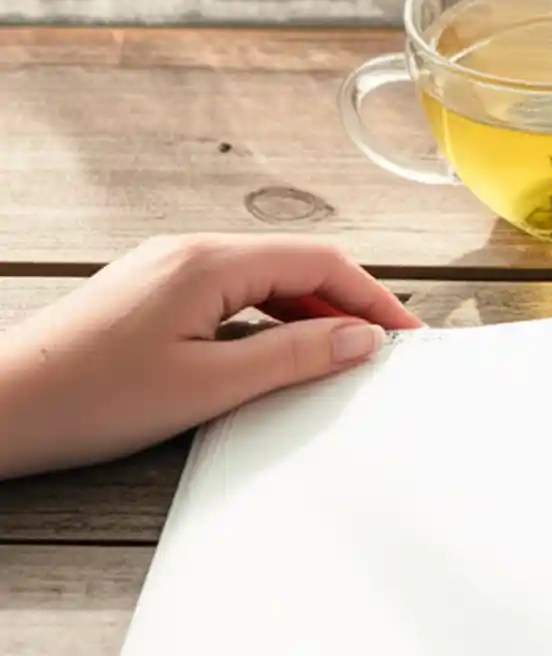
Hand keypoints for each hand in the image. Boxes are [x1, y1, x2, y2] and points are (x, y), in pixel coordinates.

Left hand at [0, 234, 421, 479]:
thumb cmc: (89, 398)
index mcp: (208, 262)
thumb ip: (293, 356)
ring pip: (265, 281)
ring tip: (343, 356)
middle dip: (348, 304)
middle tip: (384, 350)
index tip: (406, 334)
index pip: (318, 262)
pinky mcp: (154, 293)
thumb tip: (359, 339)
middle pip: (295, 265)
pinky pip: (233, 295)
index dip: (372, 297)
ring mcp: (168, 269)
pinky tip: (283, 352)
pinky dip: (272, 320)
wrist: (0, 406)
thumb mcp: (208, 384)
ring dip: (311, 314)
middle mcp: (189, 252)